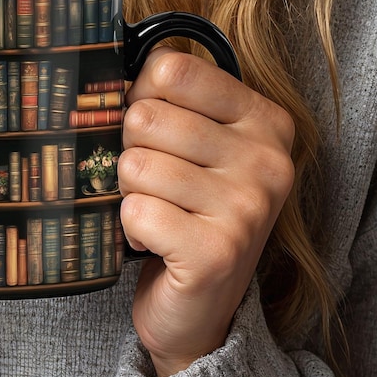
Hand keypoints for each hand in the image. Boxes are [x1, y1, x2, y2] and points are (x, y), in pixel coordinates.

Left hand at [119, 48, 294, 376]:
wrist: (200, 307)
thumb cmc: (189, 213)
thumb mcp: (195, 148)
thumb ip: (169, 103)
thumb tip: (109, 70)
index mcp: (264, 120)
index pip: (172, 69)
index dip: (139, 96)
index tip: (148, 129)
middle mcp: (267, 160)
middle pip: (145, 116)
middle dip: (131, 152)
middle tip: (154, 184)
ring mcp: (247, 207)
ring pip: (135, 165)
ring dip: (130, 194)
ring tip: (158, 212)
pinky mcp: (217, 252)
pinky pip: (134, 211)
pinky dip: (130, 228)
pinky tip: (156, 241)